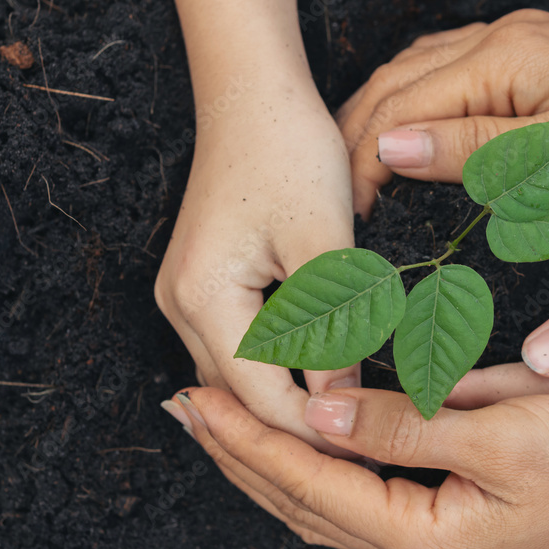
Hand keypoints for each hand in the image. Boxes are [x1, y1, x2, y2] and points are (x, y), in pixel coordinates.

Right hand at [155, 99, 357, 452]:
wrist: (254, 96)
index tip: (368, 448)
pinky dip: (278, 372)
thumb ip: (335, 326)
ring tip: (344, 427)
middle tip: (360, 452)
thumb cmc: (289, 152)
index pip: (261, 397)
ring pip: (238, 379)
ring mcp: (186, 297)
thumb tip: (347, 402)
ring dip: (287, 404)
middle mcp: (180, 306)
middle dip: (299, 426)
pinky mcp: (206, 286)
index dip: (315, 428)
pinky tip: (316, 382)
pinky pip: (239, 350)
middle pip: (241, 399)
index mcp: (203, 298)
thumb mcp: (325, 241)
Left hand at [163, 387, 548, 548]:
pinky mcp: (448, 533)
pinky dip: (317, 473)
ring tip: (221, 429)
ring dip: (270, 466)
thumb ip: (406, 426)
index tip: (199, 398)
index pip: (314, 482)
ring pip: (326, 509)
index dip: (252, 438)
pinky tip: (301, 450)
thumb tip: (322, 411)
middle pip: (305, 505)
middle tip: (185, 411)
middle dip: (241, 456)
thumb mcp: (503, 434)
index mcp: (426, 539)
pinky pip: (359, 506)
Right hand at [337, 8, 548, 216]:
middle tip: (339, 203)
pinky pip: (454, 75)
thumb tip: (389, 149)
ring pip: (419, 75)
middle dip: (357, 140)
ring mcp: (519, 45)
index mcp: (503, 60)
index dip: (362, 166)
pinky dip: (421, 107)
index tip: (349, 222)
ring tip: (360, 174)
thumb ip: (475, 150)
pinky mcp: (537, 60)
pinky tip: (417, 134)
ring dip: (383, 121)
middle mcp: (501, 40)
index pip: (399, 111)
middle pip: (397, 85)